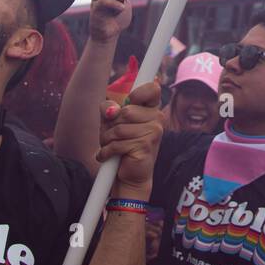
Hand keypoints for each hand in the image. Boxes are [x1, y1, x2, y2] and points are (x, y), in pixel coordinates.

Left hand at [98, 79, 162, 197]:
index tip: (129, 103)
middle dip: (111, 126)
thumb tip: (113, 111)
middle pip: (126, 112)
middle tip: (112, 136)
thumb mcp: (111, 122)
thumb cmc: (121, 145)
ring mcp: (154, 132)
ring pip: (119, 128)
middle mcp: (157, 118)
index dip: (137, 94)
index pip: (152, 88)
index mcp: (151, 109)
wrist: (129, 176)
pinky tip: (109, 156)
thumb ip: (108, 109)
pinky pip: (117, 143)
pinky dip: (107, 152)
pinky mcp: (145, 146)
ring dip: (107, 140)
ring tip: (110, 147)